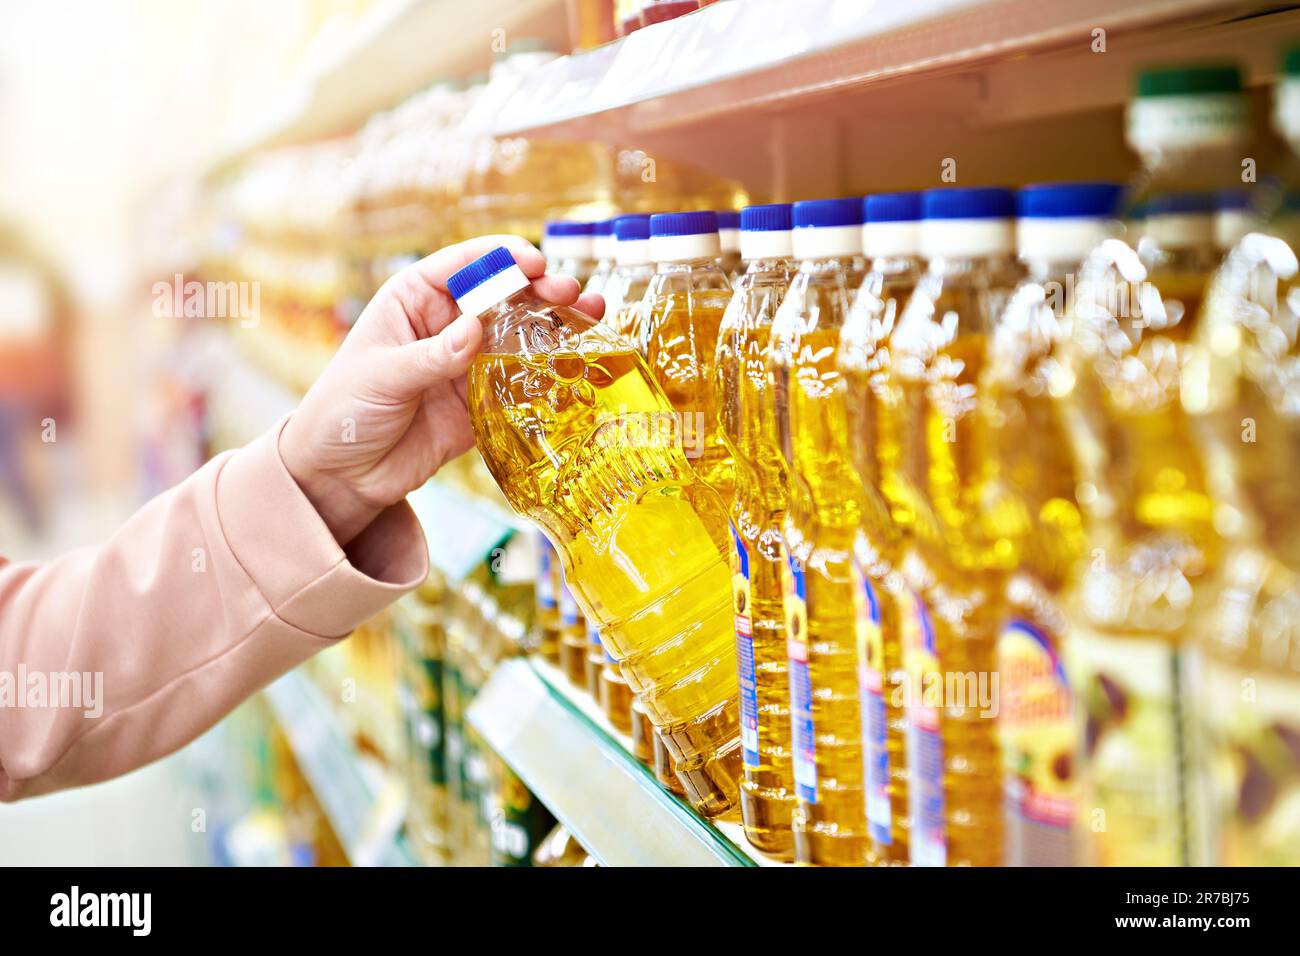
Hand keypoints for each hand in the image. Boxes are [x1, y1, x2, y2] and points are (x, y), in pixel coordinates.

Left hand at [280, 236, 604, 546]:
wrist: (342, 475)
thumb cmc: (344, 411)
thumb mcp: (383, 376)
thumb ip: (432, 355)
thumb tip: (474, 330)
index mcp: (414, 299)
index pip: (464, 264)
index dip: (502, 258)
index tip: (534, 263)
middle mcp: (446, 324)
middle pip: (503, 295)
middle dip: (540, 289)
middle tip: (570, 293)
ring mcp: (467, 363)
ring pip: (519, 334)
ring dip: (555, 324)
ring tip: (590, 316)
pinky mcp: (481, 401)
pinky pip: (521, 381)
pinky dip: (550, 371)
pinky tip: (578, 363)